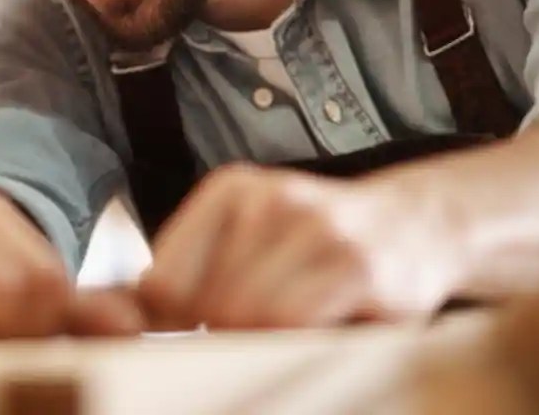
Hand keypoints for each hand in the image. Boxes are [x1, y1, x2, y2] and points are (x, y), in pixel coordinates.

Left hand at [137, 163, 461, 330]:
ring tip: (284, 337)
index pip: (161, 284)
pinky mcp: (357, 266)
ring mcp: (316, 229)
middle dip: (218, 340)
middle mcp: (270, 200)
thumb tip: (118, 319)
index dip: (171, 330)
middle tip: (245, 347)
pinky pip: (296, 324)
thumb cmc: (320, 247)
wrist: (420, 225)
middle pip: (205, 307)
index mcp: (230, 191)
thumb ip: (192, 272)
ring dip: (260, 344)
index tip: (195, 341)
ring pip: (247, 317)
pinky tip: (315, 337)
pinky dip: (295, 345)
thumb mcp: (251, 238)